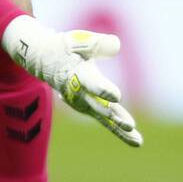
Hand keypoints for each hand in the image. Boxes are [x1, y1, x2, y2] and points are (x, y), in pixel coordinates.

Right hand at [1, 15, 142, 146]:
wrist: (44, 61)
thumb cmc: (67, 48)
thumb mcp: (81, 40)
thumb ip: (99, 43)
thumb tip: (116, 46)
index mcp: (78, 75)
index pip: (92, 84)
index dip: (103, 90)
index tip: (117, 97)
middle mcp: (80, 93)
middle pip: (99, 106)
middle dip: (114, 116)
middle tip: (129, 125)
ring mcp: (84, 104)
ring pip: (105, 118)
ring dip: (120, 130)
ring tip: (138, 141)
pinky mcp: (89, 109)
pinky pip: (106, 121)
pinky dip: (119, 131)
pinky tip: (135, 140)